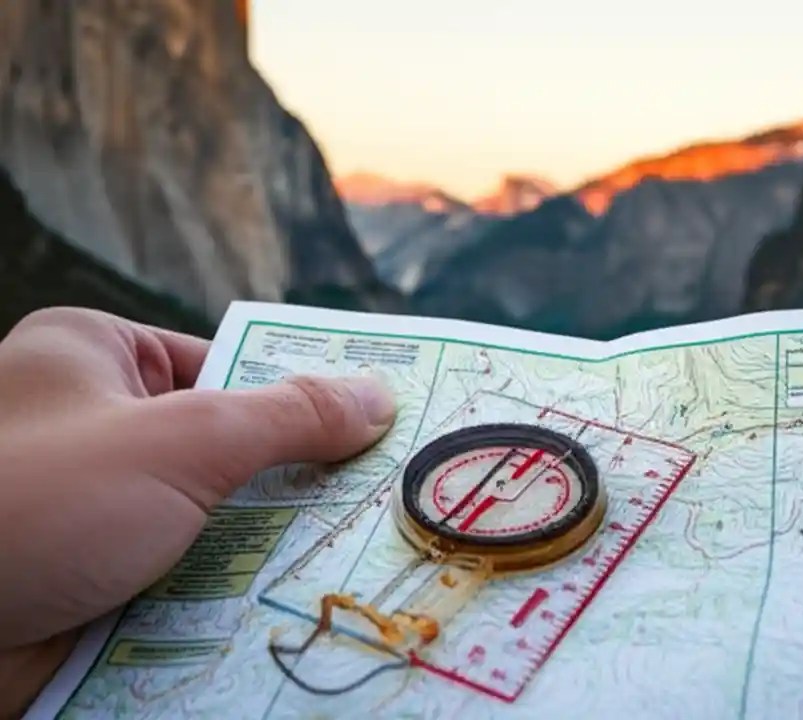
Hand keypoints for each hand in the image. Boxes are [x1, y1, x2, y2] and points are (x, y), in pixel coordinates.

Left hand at [0, 308, 397, 716]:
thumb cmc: (31, 504)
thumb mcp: (179, 441)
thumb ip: (286, 416)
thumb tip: (377, 395)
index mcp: (94, 358)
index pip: (227, 364)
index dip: (302, 393)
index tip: (379, 426)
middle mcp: (89, 427)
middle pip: (226, 448)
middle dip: (294, 484)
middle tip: (383, 502)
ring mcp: (89, 511)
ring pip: (209, 522)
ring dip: (264, 550)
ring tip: (356, 563)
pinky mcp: (89, 583)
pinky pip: (181, 580)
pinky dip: (226, 597)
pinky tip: (292, 609)